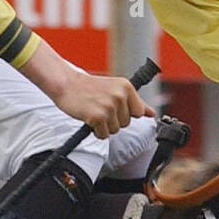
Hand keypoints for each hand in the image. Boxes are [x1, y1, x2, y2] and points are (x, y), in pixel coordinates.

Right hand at [19, 41, 153, 137]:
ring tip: (95, 111)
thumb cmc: (90, 88)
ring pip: (115, 130)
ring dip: (104, 126)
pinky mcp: (97, 117)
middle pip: (126, 123)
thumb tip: (151, 113)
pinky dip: (96, 131)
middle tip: (101, 107)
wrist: (66, 84)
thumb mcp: (116, 89)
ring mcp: (109, 106)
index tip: (114, 107)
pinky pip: (103, 135)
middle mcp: (120, 96)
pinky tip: (89, 118)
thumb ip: (135, 102)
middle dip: (114, 120)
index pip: (139, 113)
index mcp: (126, 87)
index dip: (126, 113)